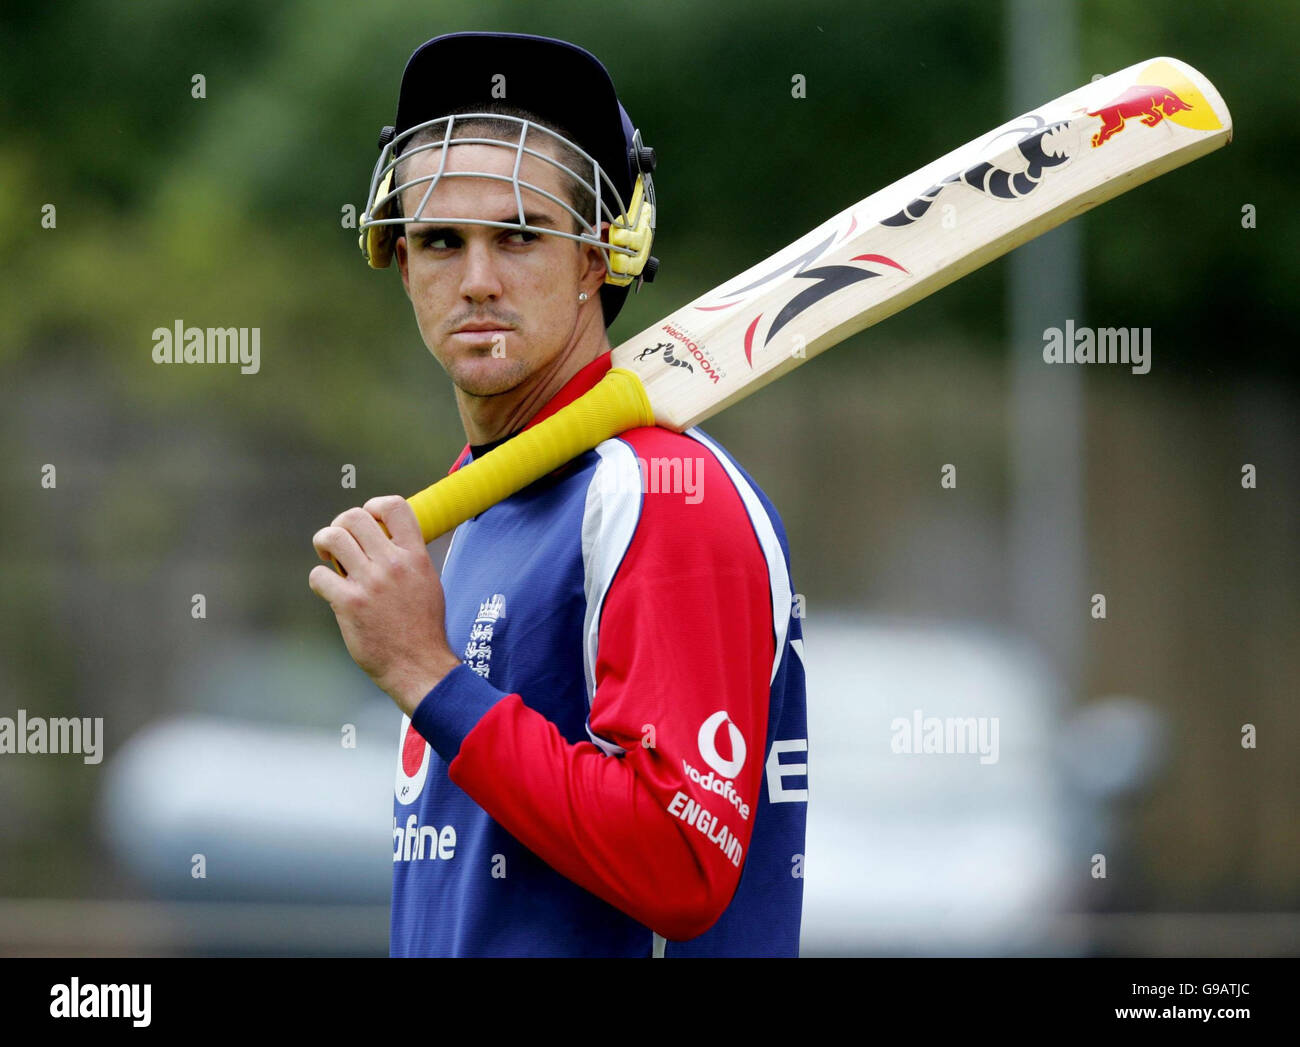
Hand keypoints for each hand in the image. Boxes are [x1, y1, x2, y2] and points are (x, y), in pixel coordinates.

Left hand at [309, 495, 461, 716]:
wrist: (419, 665)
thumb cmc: (423, 627)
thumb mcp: (428, 582)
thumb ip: (409, 557)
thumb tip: (386, 538)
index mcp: (415, 556)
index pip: (395, 507)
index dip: (374, 506)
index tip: (368, 520)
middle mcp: (392, 564)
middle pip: (354, 516)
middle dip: (340, 525)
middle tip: (340, 543)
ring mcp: (369, 583)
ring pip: (332, 538)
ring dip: (324, 544)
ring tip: (329, 558)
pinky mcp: (349, 604)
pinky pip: (319, 575)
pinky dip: (319, 580)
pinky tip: (329, 590)